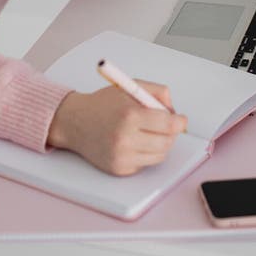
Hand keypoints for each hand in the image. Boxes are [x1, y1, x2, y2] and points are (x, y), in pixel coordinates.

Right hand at [46, 82, 188, 175]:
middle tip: (166, 125)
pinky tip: (133, 142)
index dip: (179, 122)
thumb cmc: (101, 104)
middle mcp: (125, 138)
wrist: (74, 122)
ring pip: (159, 156)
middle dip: (171, 133)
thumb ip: (156, 92)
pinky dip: (145, 153)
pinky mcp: (119, 169)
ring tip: (147, 132)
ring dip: (160, 144)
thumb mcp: (130, 87)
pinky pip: (145, 164)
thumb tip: (175, 109)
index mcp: (130, 115)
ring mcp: (122, 156)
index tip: (181, 120)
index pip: (168, 125)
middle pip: (167, 142)